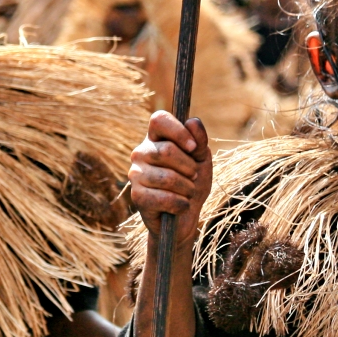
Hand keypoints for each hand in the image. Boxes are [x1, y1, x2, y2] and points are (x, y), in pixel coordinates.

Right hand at [128, 111, 211, 245]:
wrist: (185, 216)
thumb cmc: (192, 183)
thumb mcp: (202, 160)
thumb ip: (199, 141)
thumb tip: (192, 121)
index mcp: (156, 138)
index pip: (159, 120)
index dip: (178, 131)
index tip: (193, 148)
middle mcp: (141, 153)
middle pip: (166, 150)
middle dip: (189, 167)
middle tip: (193, 176)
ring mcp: (135, 174)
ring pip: (167, 177)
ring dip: (187, 188)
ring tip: (187, 192)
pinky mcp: (136, 195)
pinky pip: (164, 197)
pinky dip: (180, 204)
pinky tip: (181, 206)